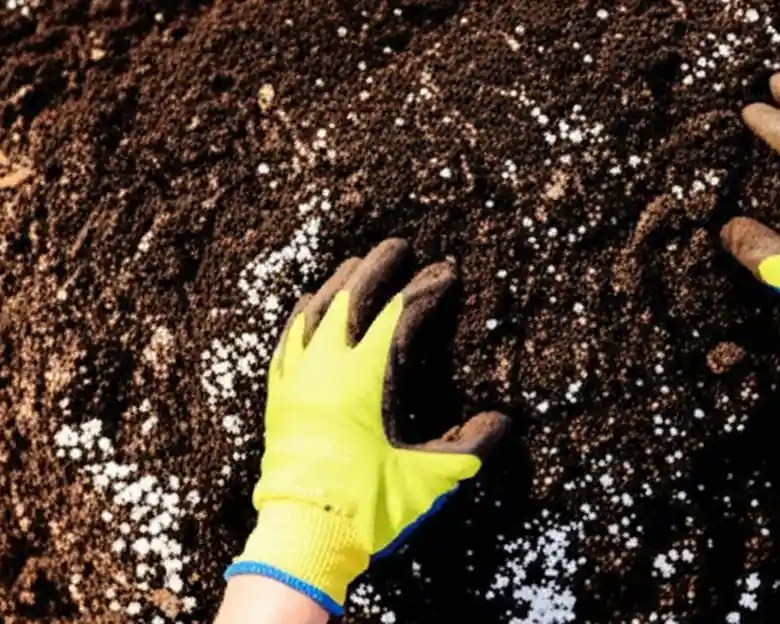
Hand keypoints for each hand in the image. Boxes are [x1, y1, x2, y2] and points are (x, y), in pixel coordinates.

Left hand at [225, 239, 508, 614]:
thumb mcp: (428, 478)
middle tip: (400, 245)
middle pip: (349, 296)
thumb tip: (501, 422)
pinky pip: (287, 339)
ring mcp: (296, 379)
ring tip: (358, 265)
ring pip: (314, 311)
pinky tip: (309, 307)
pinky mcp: (278, 396)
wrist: (302, 535)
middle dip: (377, 267)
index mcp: (363, 377)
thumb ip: (470, 448)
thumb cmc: (366, 506)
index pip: (398, 314)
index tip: (448, 271)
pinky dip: (302, 315)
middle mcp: (325, 367)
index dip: (425, 288)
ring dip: (338, 283)